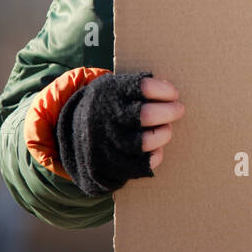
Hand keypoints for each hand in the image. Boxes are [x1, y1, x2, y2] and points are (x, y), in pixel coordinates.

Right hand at [55, 71, 185, 195]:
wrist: (73, 135)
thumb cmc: (107, 106)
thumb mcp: (114, 87)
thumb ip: (137, 87)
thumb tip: (172, 93)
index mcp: (108, 92)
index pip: (144, 87)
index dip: (165, 91)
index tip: (173, 94)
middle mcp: (105, 117)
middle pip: (147, 115)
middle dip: (171, 111)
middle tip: (178, 109)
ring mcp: (107, 142)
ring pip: (147, 141)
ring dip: (164, 133)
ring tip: (166, 128)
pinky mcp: (111, 164)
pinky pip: (144, 163)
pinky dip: (156, 154)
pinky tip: (157, 147)